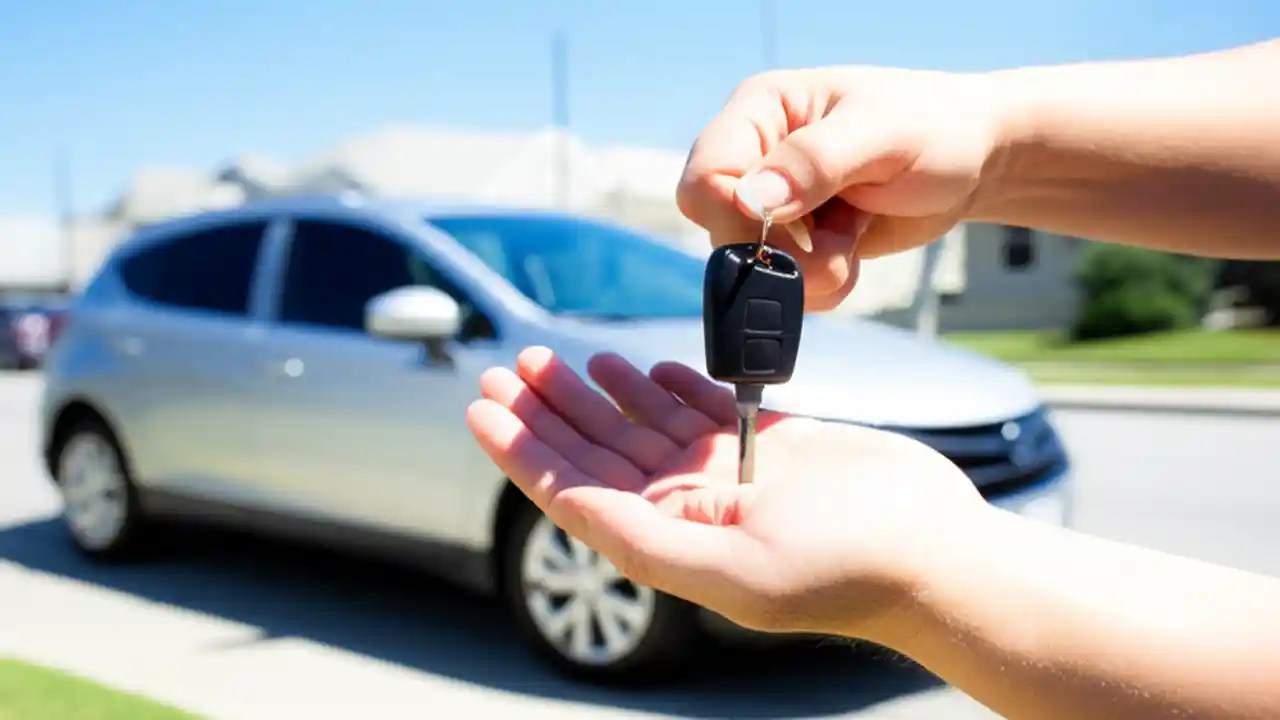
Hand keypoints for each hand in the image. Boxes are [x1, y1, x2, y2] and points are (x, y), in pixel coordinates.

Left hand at [465, 346, 988, 640]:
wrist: (938, 551)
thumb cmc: (848, 572)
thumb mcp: (734, 570)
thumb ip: (648, 540)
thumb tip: (572, 506)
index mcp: (670, 538)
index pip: (574, 488)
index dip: (522, 449)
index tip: (480, 406)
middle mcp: (691, 508)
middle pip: (599, 447)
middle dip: (549, 407)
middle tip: (507, 363)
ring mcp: (731, 475)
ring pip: (644, 421)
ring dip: (598, 389)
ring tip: (555, 355)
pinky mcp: (772, 443)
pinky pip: (704, 408)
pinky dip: (668, 384)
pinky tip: (638, 366)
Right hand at [676, 66, 1007, 310]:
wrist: (974, 160)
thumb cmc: (934, 127)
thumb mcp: (881, 135)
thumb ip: (813, 163)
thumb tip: (750, 201)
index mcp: (760, 112)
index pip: (706, 177)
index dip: (737, 214)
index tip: (796, 222)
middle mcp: (754, 158)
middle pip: (721, 233)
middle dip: (783, 253)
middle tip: (839, 239)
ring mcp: (770, 206)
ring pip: (751, 271)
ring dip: (808, 273)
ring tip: (852, 237)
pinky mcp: (792, 244)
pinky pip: (782, 289)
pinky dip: (820, 286)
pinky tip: (850, 249)